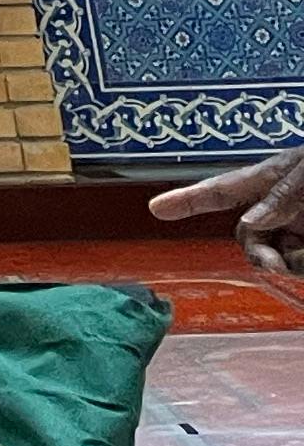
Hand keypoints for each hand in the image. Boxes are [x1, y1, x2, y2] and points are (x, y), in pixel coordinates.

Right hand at [149, 150, 303, 274]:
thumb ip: (280, 197)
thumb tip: (249, 222)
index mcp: (268, 178)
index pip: (220, 190)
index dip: (187, 198)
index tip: (156, 208)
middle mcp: (277, 206)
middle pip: (248, 236)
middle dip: (258, 254)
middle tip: (276, 267)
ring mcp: (295, 227)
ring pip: (273, 256)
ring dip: (288, 262)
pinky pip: (296, 265)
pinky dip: (301, 265)